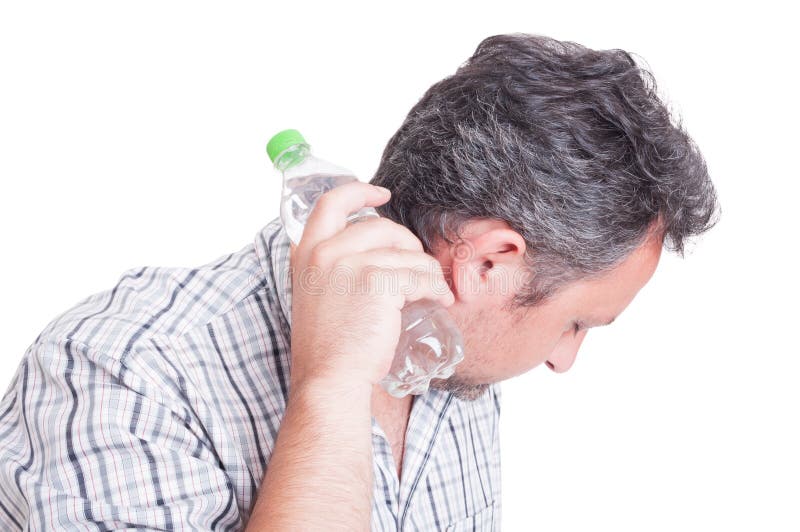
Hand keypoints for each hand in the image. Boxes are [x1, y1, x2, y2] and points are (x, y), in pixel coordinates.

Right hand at [287, 181, 454, 389]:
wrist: (329, 379)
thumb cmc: (329, 348)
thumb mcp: (317, 297)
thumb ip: (333, 269)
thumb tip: (375, 252)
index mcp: (306, 253)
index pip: (330, 203)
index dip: (359, 191)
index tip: (381, 192)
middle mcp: (324, 252)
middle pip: (381, 226)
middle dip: (408, 243)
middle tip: (418, 266)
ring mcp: (350, 263)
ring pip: (407, 253)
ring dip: (427, 271)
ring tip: (432, 292)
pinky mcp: (377, 281)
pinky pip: (420, 275)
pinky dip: (436, 288)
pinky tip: (440, 301)